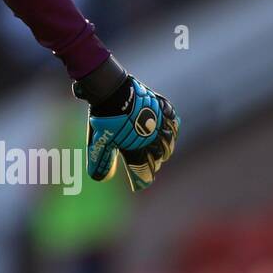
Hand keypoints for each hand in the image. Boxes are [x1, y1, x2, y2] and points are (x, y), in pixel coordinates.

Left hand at [76, 71, 178, 191]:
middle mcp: (153, 137)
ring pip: (169, 138)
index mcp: (138, 148)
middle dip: (155, 161)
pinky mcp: (160, 106)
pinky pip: (172, 118)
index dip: (143, 177)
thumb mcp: (100, 141)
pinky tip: (170, 127)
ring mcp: (159, 121)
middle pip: (159, 155)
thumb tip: (100, 179)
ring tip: (163, 150)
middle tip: (151, 164)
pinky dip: (172, 124)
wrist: (112, 89)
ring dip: (166, 146)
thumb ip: (101, 160)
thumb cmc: (105, 117)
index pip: (145, 169)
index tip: (142, 182)